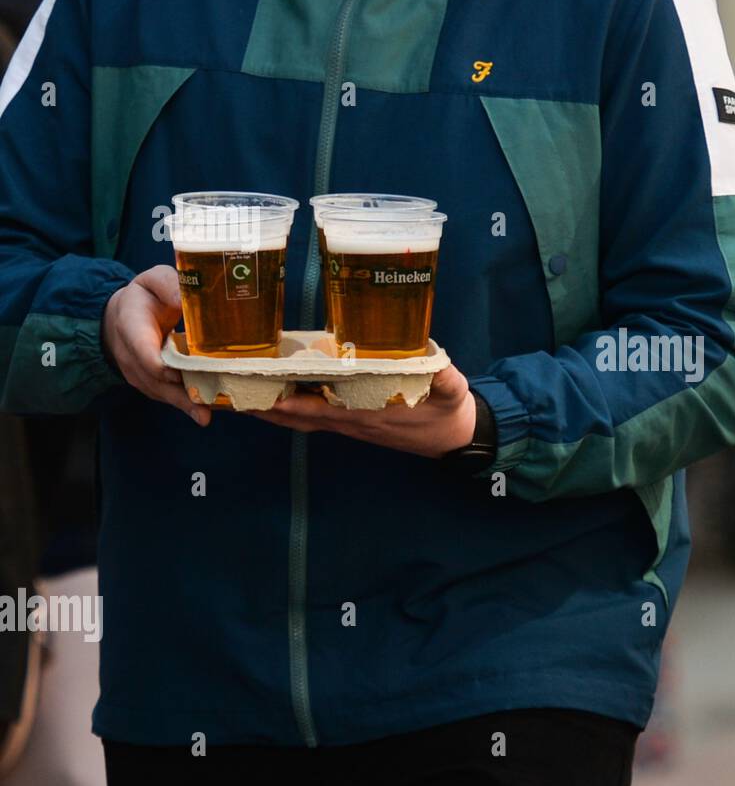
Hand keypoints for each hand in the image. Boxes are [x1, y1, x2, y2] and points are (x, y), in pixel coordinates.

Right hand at [102, 265, 210, 425]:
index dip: (158, 364)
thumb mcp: (152, 280)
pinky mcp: (151, 383)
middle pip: (153, 379)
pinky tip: (204, 412)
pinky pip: (167, 396)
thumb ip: (166, 284)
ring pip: (160, 393)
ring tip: (204, 415)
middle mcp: (131, 355)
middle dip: (177, 393)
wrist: (121, 316)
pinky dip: (185, 404)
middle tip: (203, 406)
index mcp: (131, 326)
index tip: (177, 373)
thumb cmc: (144, 297)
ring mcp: (139, 373)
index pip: (141, 349)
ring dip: (183, 404)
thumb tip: (184, 296)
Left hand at [249, 365, 475, 457]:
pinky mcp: (351, 422)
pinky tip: (272, 398)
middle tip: (228, 393)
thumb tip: (425, 346)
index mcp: (370, 413)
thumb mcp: (450, 390)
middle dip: (264, 407)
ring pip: (299, 420)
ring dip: (268, 410)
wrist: (455, 439)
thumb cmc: (449, 412)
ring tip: (235, 396)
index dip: (292, 404)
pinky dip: (287, 410)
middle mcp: (351, 421)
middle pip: (297, 418)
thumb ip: (439, 372)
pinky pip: (311, 418)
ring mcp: (349, 424)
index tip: (264, 394)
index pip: (322, 409)